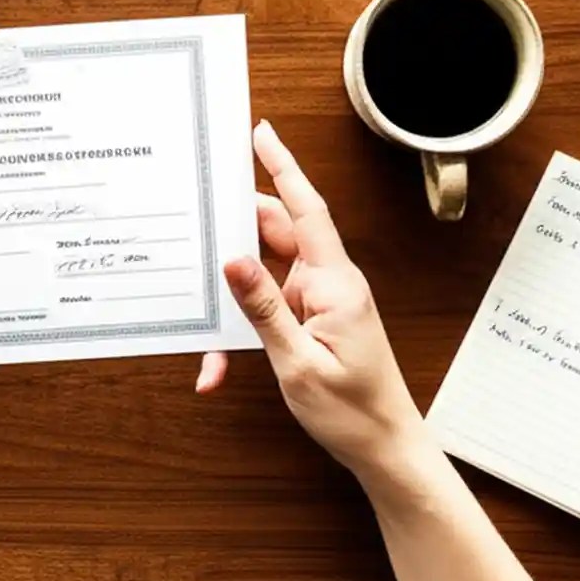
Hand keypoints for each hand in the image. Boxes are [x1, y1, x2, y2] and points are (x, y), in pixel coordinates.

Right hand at [197, 121, 423, 473]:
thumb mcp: (298, 362)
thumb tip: (232, 261)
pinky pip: (267, 308)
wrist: (386, 447)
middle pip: (274, 233)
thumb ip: (263, 309)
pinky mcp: (310, 319)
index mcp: (335, 282)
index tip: (261, 132)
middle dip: (232, 229)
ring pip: (262, 274)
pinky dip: (240, 332)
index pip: (306, 209)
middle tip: (193, 217)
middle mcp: (327, 282)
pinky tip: (217, 367)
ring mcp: (318, 300)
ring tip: (199, 316)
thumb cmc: (353, 412)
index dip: (283, 167)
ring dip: (231, 297)